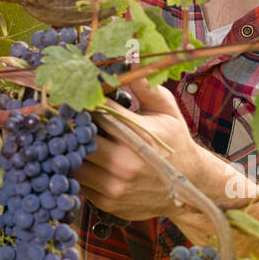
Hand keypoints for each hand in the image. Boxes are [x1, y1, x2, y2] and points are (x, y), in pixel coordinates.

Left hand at [75, 77, 219, 220]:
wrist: (190, 185)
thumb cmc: (175, 142)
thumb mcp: (164, 109)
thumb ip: (143, 85)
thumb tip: (129, 57)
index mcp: (138, 136)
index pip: (97, 112)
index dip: (83, 102)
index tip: (76, 95)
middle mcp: (124, 164)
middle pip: (78, 139)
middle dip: (72, 126)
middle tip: (68, 116)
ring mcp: (114, 187)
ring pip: (73, 162)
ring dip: (70, 148)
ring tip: (71, 136)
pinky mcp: (106, 202)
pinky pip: (78, 182)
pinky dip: (77, 168)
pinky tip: (81, 157)